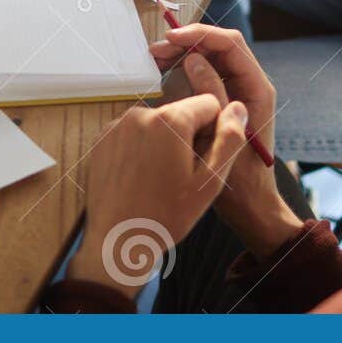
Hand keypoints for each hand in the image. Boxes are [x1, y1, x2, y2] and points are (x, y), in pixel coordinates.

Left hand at [66, 94, 249, 300]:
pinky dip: (142, 147)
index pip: (208, 103)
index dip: (214, 129)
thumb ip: (230, 140)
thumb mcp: (210, 183)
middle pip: (181, 112)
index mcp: (170, 120)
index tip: (204, 159)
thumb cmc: (166, 215)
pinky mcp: (103, 137)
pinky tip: (140, 177)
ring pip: (157, 122)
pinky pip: (134, 132)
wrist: (117, 239)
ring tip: (160, 179)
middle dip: (187, 136)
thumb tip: (239, 107)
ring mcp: (117, 124)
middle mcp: (140, 112)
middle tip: (182, 175)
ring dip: (164, 142)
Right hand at [150, 25, 302, 256]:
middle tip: (156, 50)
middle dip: (187, 42)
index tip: (172, 38)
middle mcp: (250, 85)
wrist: (251, 207)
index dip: (201, 35)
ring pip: (210, 58)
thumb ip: (211, 93)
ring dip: (183, 53)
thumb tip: (193, 59)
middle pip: (219, 46)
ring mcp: (237, 92)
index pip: (231, 44)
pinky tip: (163, 72)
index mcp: (258, 88)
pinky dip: (183, 68)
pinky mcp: (223, 101)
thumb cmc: (241, 179)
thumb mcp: (222, 134)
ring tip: (155, 58)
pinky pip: (204, 73)